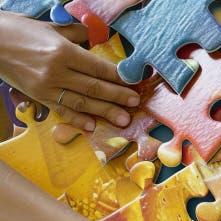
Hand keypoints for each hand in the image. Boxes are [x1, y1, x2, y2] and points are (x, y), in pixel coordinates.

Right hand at [0, 12, 138, 130]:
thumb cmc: (20, 31)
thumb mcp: (50, 28)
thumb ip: (75, 35)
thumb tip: (95, 38)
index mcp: (63, 51)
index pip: (98, 67)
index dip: (119, 77)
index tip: (134, 83)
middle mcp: (57, 71)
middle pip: (94, 86)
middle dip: (117, 96)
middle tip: (135, 103)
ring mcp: (47, 86)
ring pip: (82, 101)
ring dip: (104, 111)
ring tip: (123, 119)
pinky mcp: (38, 96)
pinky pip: (61, 110)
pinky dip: (77, 119)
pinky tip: (92, 126)